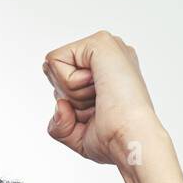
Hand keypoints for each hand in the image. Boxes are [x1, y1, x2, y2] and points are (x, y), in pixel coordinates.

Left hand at [43, 31, 162, 166]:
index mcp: (105, 74)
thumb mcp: (75, 135)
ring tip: (100, 99)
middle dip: (68, 99)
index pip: (60, 79)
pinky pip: (55, 59)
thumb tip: (60, 103)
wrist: (129, 139)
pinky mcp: (100, 41)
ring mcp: (106, 47)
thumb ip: (59, 121)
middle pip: (54, 74)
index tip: (94, 113)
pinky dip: (68, 84)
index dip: (68, 103)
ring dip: (71, 94)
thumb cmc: (113, 140)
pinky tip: (97, 88)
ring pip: (53, 66)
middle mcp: (107, 57)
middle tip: (97, 107)